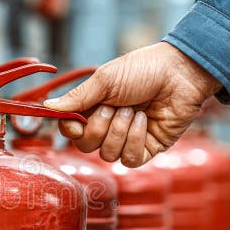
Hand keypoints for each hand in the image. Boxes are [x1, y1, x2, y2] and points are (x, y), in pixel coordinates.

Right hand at [43, 42, 221, 166]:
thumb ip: (77, 98)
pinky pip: (129, 159)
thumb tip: (48, 108)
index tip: (75, 123)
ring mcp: (128, 139)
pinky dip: (135, 139)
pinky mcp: (147, 149)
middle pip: (86, 147)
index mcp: (94, 107)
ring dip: (120, 130)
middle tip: (114, 107)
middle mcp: (108, 125)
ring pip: (108, 155)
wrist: (180, 73)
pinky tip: (144, 121)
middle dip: (99, 128)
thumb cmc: (144, 70)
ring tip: (134, 110)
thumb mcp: (105, 80)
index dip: (70, 131)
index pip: (71, 131)